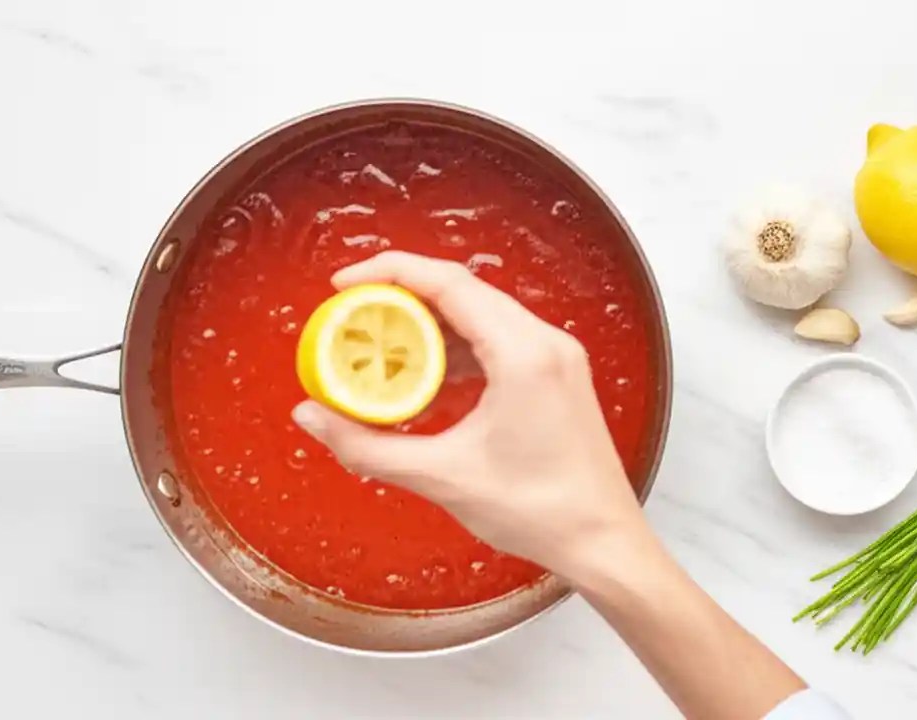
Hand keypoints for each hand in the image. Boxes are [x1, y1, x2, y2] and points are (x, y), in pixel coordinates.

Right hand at [290, 251, 645, 578]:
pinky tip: (427, 384)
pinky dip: (458, 352)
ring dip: (430, 328)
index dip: (390, 273)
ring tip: (383, 352)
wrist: (603, 542)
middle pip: (463, 292)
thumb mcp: (442, 476)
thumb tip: (313, 417)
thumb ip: (367, 446)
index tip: (345, 285)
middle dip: (403, 299)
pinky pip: (499, 343)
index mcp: (524, 354)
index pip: (449, 282)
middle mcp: (546, 343)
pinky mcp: (558, 378)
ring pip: (481, 316)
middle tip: (355, 320)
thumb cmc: (543, 511)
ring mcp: (557, 359)